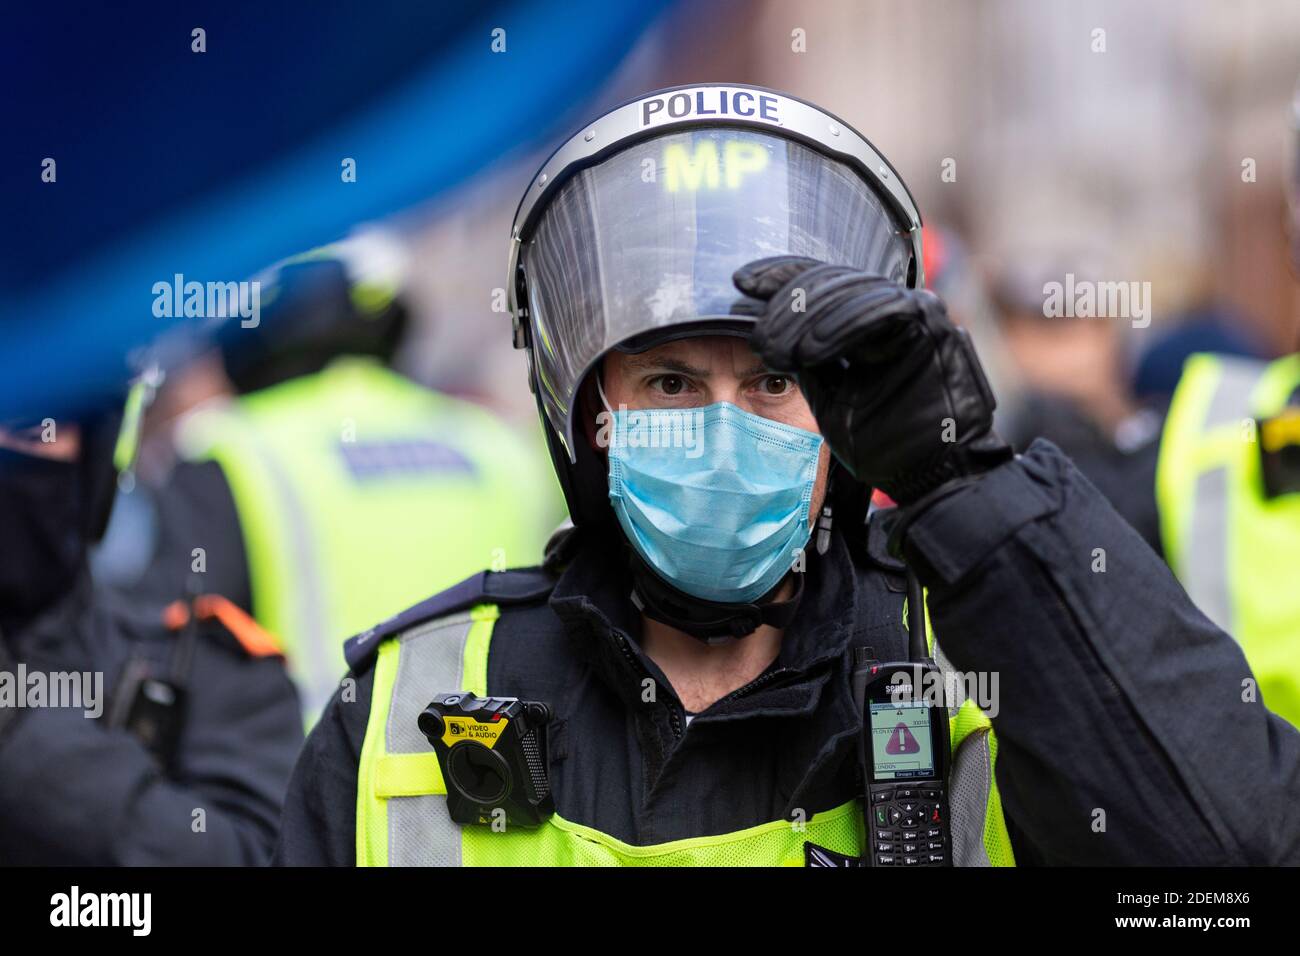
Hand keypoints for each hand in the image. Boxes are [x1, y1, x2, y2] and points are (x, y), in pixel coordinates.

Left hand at [734, 256, 1011, 504]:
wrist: (928, 477)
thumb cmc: (882, 442)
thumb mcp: (829, 394)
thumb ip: (807, 359)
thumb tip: (768, 330)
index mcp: (868, 319)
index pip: (823, 281)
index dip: (780, 276)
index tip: (740, 282)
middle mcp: (895, 308)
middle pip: (834, 282)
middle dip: (788, 304)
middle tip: (759, 338)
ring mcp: (918, 313)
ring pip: (855, 290)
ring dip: (810, 317)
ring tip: (777, 349)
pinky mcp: (933, 328)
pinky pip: (886, 310)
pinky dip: (845, 324)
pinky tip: (811, 350)